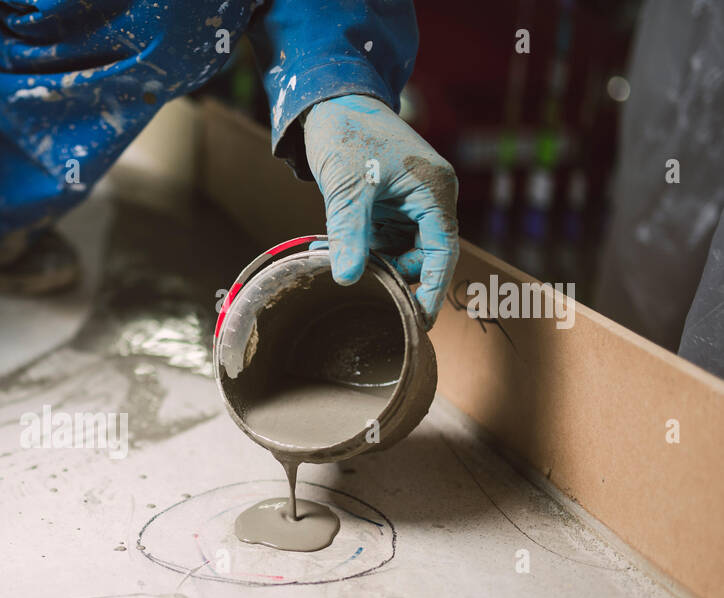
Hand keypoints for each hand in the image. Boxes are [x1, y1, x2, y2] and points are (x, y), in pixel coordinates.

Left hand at [304, 93, 458, 325]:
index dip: (433, 290)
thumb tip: (348, 278)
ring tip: (334, 263)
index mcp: (435, 192)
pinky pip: (380, 238)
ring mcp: (409, 202)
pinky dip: (359, 247)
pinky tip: (328, 250)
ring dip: (371, 262)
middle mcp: (429, 199)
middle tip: (360, 290)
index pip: (443, 252)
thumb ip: (350, 234)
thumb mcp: (348, 188)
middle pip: (422, 256)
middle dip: (393, 275)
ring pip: (398, 250)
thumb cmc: (348, 134)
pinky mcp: (388, 204)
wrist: (330, 101)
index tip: (419, 322)